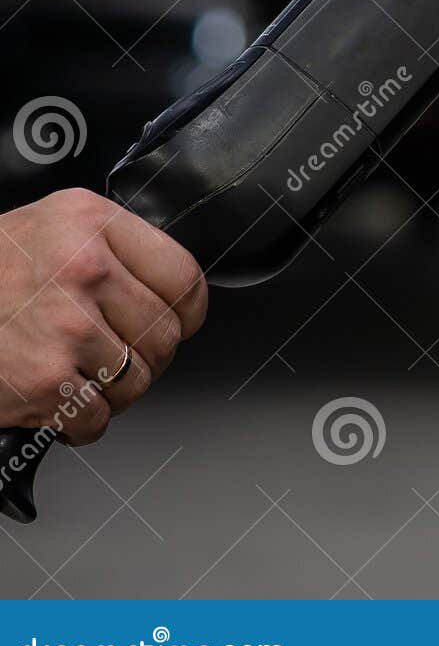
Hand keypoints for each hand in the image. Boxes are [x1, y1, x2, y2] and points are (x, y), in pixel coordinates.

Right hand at [0, 190, 206, 444]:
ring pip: (137, 380)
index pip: (183, 276)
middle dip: (148, 357)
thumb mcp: (52, 225)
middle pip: (166, 335)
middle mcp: (84, 269)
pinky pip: (97, 417)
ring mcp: (66, 326)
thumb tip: (166, 290)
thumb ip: (112, 246)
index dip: (187, 311)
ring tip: (82, 376)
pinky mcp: (44, 379)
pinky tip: (60, 401)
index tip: (178, 322)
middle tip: (119, 357)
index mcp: (93, 223)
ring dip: (115, 391)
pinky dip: (83, 422)